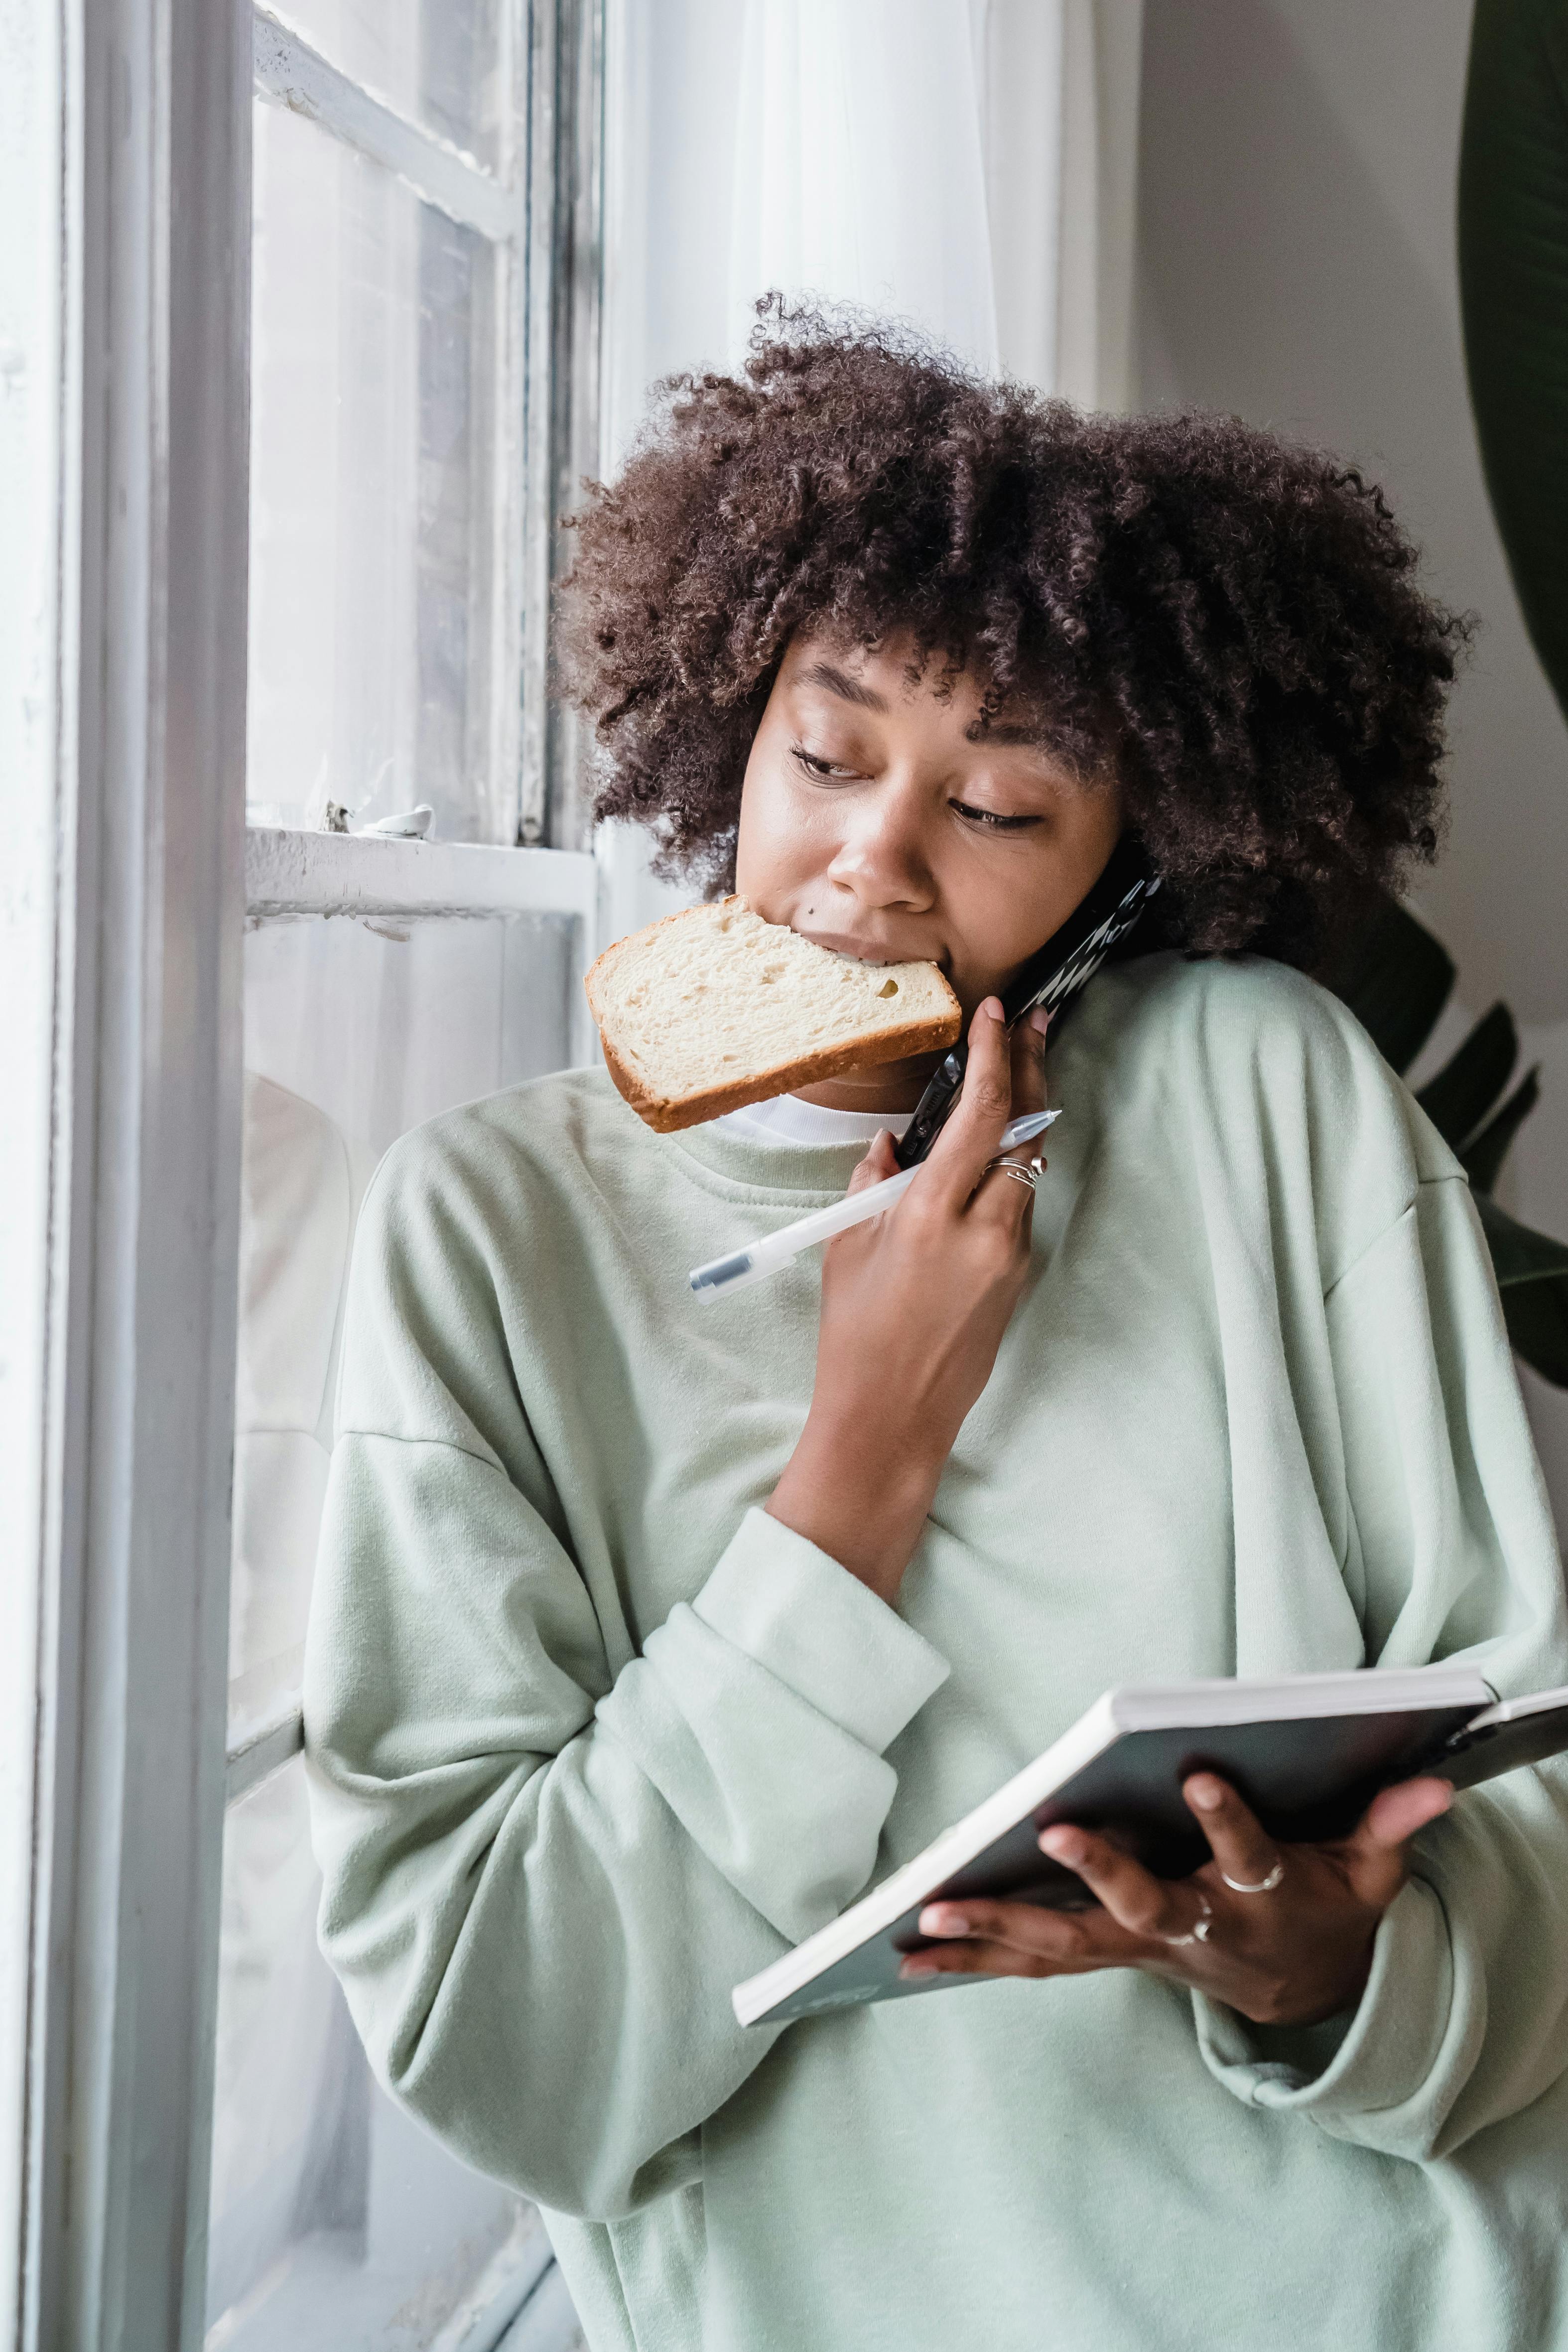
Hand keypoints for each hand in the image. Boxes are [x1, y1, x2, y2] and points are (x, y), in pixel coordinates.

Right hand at [766, 998, 1048, 1601]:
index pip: (983, 1116)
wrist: (892, 1421)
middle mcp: (984, 1232)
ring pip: (1029, 1166)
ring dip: (1025, 1116)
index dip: (997, 1056)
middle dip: (1033, 1069)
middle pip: (1027, 1131)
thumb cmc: (855, 1338)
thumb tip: (896, 1143)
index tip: (999, 1014)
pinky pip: (1018, 1204)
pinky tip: (992, 1148)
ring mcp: (1010, 1257)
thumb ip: (873, 1184)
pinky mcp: (1019, 1278)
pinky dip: (1010, 1167)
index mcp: (931, 1217)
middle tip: (1038, 1020)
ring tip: (1019, 1067)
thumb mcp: (848, 1250)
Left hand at [901, 1770, 1455, 2026]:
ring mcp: (1143, 1949)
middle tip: (1046, 1832)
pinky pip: (1033, 1962)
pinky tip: (912, 1951)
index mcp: (1259, 1898)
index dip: (1225, 1821)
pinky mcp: (1107, 1954)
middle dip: (1096, 1875)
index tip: (1200, 1774)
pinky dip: (974, 1957)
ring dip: (995, 1933)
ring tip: (924, 1920)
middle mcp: (1194, 1931)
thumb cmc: (1327, 1903)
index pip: (1244, 1855)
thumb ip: (1388, 1827)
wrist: (1306, 1988)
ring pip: (1064, 1947)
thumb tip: (1430, 1786)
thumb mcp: (1369, 1872)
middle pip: (1141, 1910)